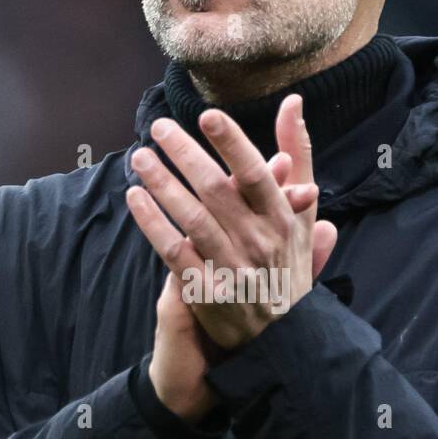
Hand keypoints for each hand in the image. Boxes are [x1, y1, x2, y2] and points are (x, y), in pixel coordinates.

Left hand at [126, 95, 337, 351]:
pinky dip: (153, 223)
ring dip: (162, 184)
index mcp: (282, 219)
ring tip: (140, 157)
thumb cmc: (288, 262)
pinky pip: (173, 252)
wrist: (281, 335)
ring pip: (192, 219)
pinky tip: (135, 198)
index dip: (231, 143)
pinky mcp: (207, 292)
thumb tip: (292, 102)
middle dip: (184, 154)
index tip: (206, 116)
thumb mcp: (302, 211)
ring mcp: (232, 269)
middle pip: (216, 190)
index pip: (255, 174)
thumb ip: (298, 156)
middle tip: (159, 127)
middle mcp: (259, 242)